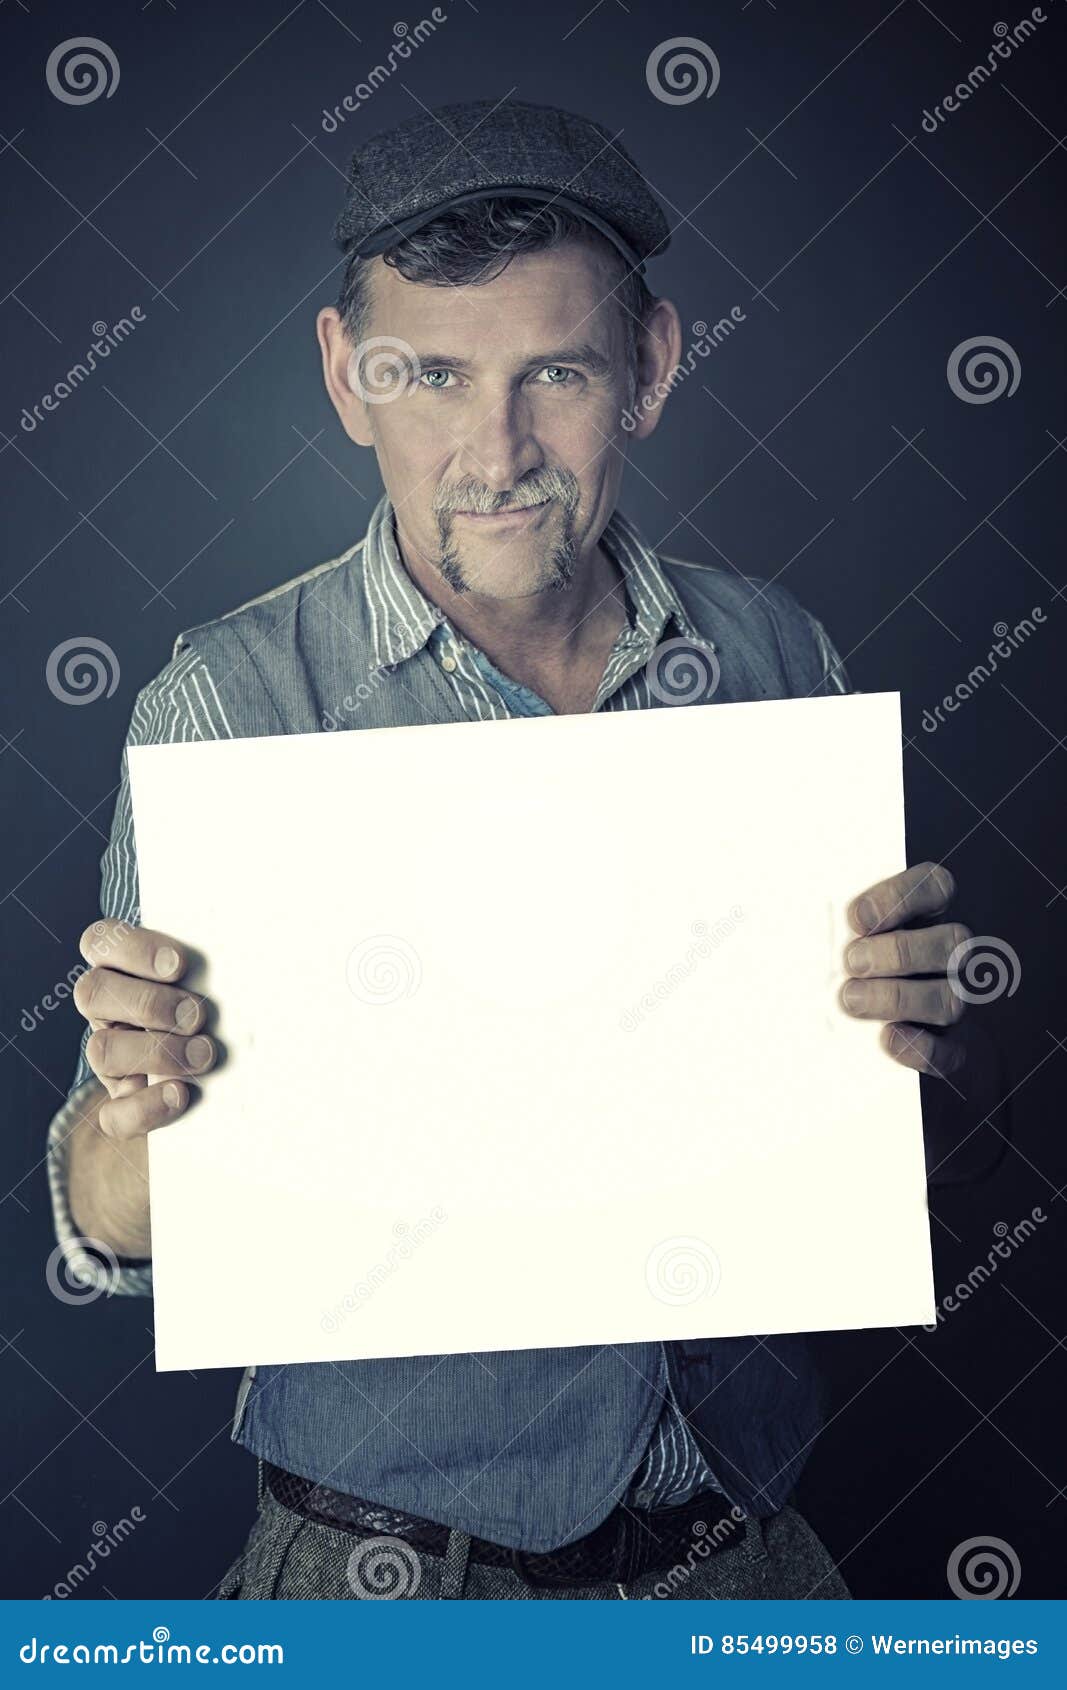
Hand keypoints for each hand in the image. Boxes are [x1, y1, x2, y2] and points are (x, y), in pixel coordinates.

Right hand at [74, 918, 217, 1137]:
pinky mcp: (121, 1104)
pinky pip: (112, 1114)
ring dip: (157, 1052)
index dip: (131, 949)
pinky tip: (181, 1094)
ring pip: (100, 1050)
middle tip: (198, 1015)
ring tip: (205, 1054)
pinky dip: (146, 1106)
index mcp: (122, 968)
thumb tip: (258, 947)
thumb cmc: (228, 1003)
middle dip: (149, 1004)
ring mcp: (110, 1058)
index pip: (99, 942)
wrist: (237, 1068)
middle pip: (91, 993)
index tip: (180, 964)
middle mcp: (107, 1010)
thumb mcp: (221, 977)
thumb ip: (221, 963)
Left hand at [839, 862, 970, 1080]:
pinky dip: (920, 1047)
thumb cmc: (838, 970)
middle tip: (850, 962)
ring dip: (900, 998)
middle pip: (953, 941)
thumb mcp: (831, 938)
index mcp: (924, 916)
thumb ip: (825, 925)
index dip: (902, 897)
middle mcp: (950, 956)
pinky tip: (886, 1039)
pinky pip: (952, 1052)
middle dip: (900, 952)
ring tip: (851, 1000)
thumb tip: (787, 916)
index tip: (855, 918)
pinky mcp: (954, 1049)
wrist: (861, 1037)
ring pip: (952, 997)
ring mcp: (956, 1003)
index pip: (936, 887)